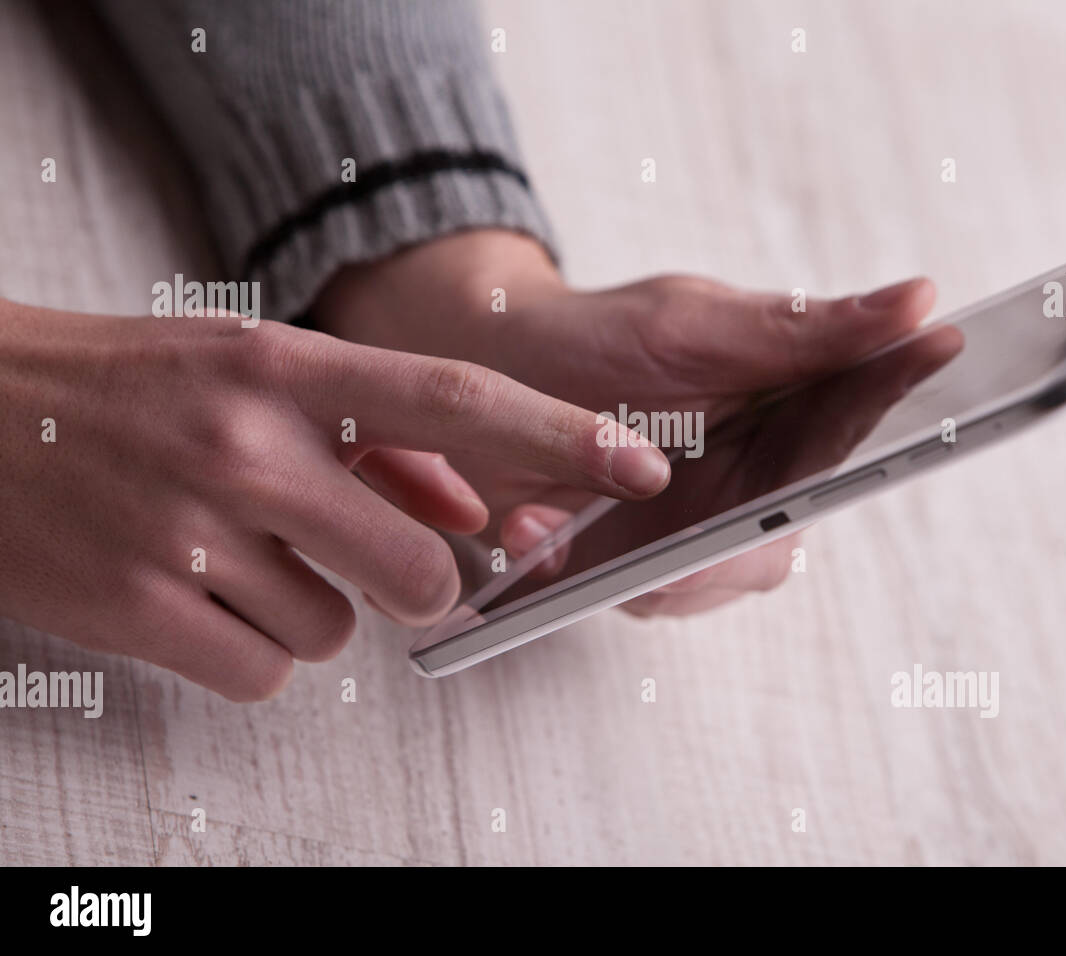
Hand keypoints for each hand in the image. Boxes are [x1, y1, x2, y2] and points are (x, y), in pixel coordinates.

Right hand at [0, 299, 667, 698]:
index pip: (455, 399)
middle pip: (419, 565)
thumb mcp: (255, 374)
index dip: (560, 437)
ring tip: (241, 556)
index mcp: (283, 369)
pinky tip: (201, 596)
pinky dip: (251, 649)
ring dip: (312, 609)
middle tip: (372, 559)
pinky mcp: (135, 609)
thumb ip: (376, 438)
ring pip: (337, 631)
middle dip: (420, 582)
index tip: (641, 463)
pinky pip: (265, 674)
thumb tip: (473, 505)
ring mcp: (186, 530)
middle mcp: (245, 444)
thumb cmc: (132, 389)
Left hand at [312, 230, 936, 614]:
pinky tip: (528, 529)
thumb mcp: (697, 320)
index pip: (853, 451)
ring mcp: (682, 536)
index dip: (870, 450)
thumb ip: (803, 328)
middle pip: (770, 551)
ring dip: (630, 566)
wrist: (491, 359)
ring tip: (546, 521)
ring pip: (695, 588)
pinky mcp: (620, 567)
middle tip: (661, 549)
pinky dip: (569, 571)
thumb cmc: (603, 334)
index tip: (822, 474)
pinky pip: (617, 595)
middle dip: (711, 557)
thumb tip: (922, 301)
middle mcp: (746, 492)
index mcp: (786, 428)